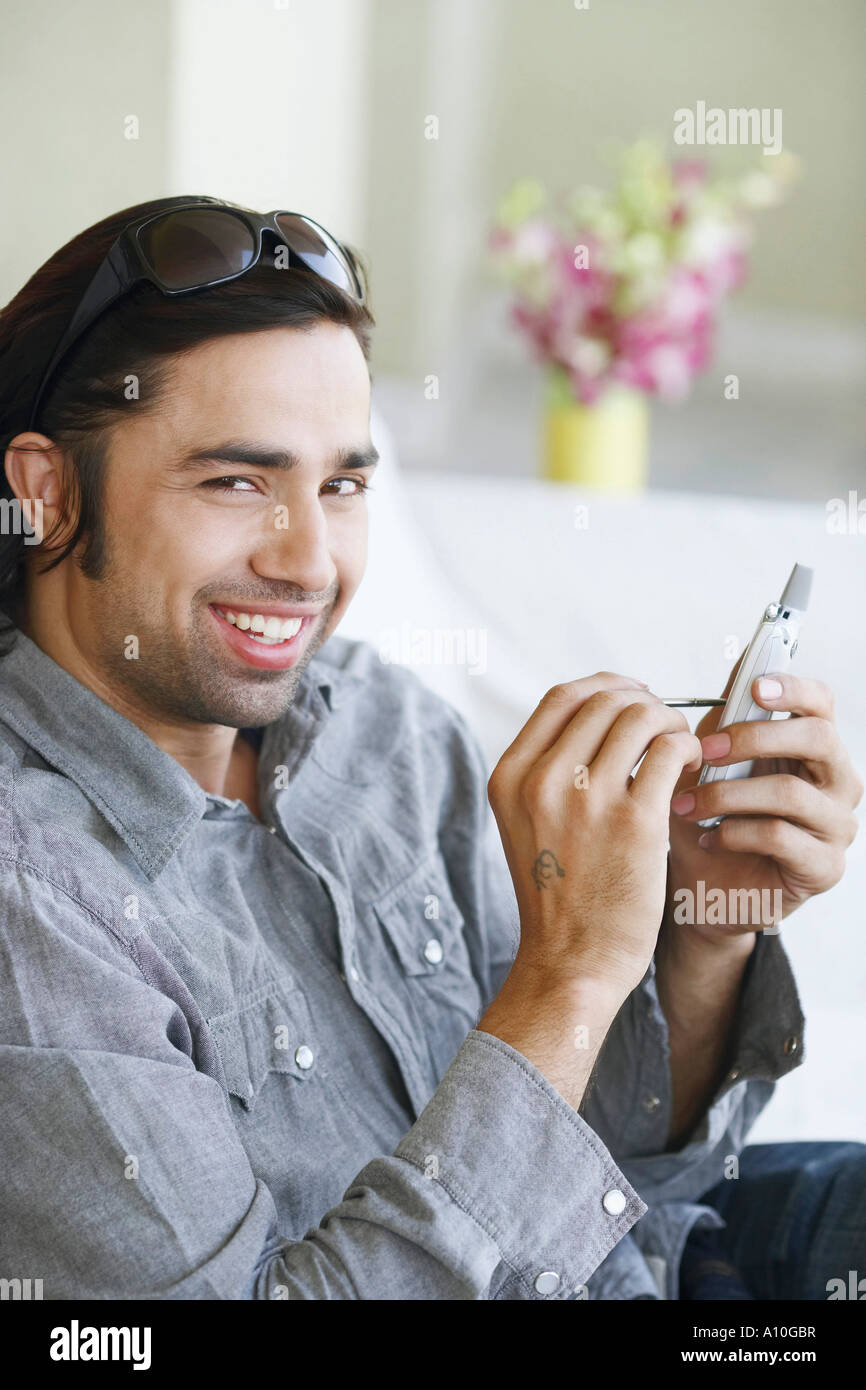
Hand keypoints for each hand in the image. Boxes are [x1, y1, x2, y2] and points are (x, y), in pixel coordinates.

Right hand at [487, 672, 702, 995]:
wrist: (570, 962)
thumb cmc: (558, 895)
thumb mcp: (526, 823)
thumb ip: (549, 772)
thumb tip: (602, 717)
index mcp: (510, 776)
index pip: (562, 697)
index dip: (605, 685)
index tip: (632, 695)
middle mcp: (542, 780)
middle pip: (604, 700)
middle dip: (644, 702)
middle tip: (665, 727)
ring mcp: (587, 799)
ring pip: (641, 716)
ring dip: (671, 722)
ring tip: (682, 748)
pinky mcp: (635, 821)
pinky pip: (670, 752)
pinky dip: (688, 748)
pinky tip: (692, 768)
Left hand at [667, 660, 862, 944]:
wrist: (700, 886)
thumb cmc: (708, 817)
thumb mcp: (710, 759)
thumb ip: (729, 715)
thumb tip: (744, 656)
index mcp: (811, 747)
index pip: (822, 703)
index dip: (792, 688)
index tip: (754, 688)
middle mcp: (836, 782)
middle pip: (818, 738)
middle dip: (755, 738)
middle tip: (706, 749)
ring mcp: (836, 826)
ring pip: (792, 792)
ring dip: (728, 794)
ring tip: (688, 805)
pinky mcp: (823, 867)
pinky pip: (781, 837)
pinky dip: (735, 833)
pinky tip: (708, 837)